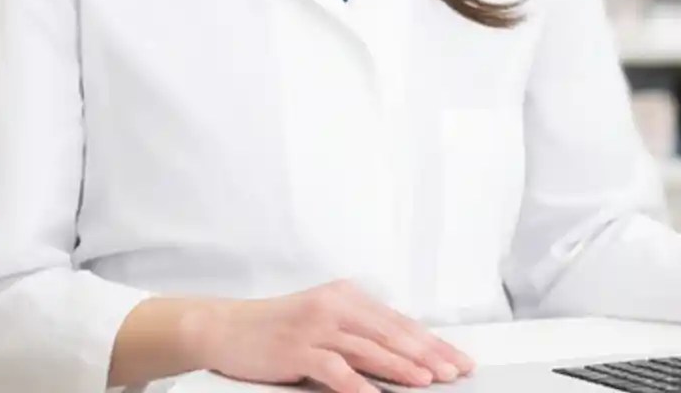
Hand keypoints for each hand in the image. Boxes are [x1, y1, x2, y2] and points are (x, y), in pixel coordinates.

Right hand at [197, 280, 474, 392]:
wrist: (225, 327)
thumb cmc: (277, 328)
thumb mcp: (324, 321)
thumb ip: (359, 333)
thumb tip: (404, 354)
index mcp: (348, 296)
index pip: (400, 322)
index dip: (432, 341)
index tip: (456, 357)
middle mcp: (335, 305)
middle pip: (391, 332)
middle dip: (427, 354)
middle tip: (453, 370)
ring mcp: (316, 325)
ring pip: (368, 348)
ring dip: (401, 366)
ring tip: (426, 380)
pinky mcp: (297, 347)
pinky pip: (333, 368)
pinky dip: (356, 383)